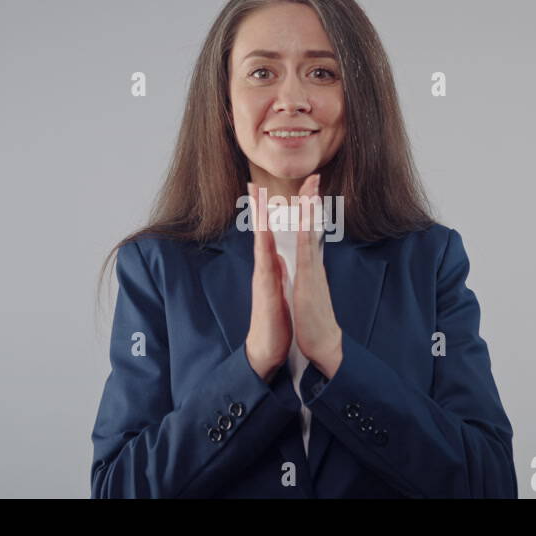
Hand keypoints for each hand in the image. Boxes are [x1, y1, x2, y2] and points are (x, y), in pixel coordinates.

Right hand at [244, 181, 292, 382]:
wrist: (267, 351)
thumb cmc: (276, 324)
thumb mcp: (281, 293)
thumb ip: (278, 274)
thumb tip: (279, 258)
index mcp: (272, 269)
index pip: (270, 235)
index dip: (268, 214)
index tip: (266, 193)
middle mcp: (264, 270)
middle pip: (261, 232)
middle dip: (259, 208)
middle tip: (254, 184)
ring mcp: (262, 278)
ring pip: (260, 241)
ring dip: (259, 218)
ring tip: (256, 196)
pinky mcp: (264, 289)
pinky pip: (264, 262)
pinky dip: (264, 245)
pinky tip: (263, 231)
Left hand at [291, 174, 342, 378]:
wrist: (322, 346)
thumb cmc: (312, 322)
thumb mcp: (305, 293)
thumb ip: (303, 276)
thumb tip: (299, 263)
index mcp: (308, 267)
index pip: (307, 232)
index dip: (306, 211)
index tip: (307, 190)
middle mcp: (313, 264)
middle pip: (312, 225)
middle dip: (312, 200)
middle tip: (314, 176)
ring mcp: (313, 271)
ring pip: (311, 232)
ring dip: (311, 208)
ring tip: (312, 185)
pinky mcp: (310, 280)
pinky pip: (307, 251)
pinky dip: (306, 231)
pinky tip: (305, 219)